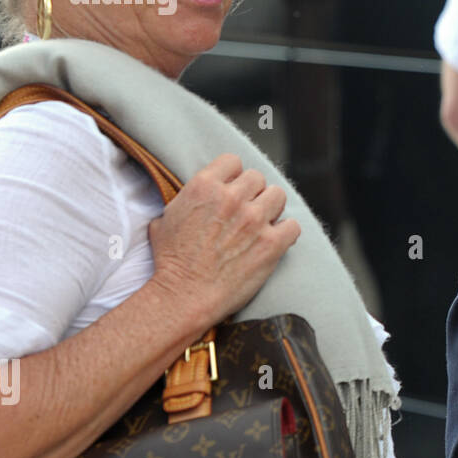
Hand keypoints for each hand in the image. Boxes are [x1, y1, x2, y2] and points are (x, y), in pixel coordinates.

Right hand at [146, 154, 299, 326]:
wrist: (184, 296)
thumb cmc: (171, 262)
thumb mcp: (165, 220)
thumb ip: (185, 201)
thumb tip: (192, 197)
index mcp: (203, 186)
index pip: (233, 161)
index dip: (233, 177)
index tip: (231, 191)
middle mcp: (231, 198)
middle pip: (257, 178)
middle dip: (252, 194)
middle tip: (245, 213)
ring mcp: (254, 220)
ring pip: (278, 195)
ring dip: (271, 209)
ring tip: (261, 225)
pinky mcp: (271, 243)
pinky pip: (293, 225)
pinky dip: (286, 233)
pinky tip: (274, 240)